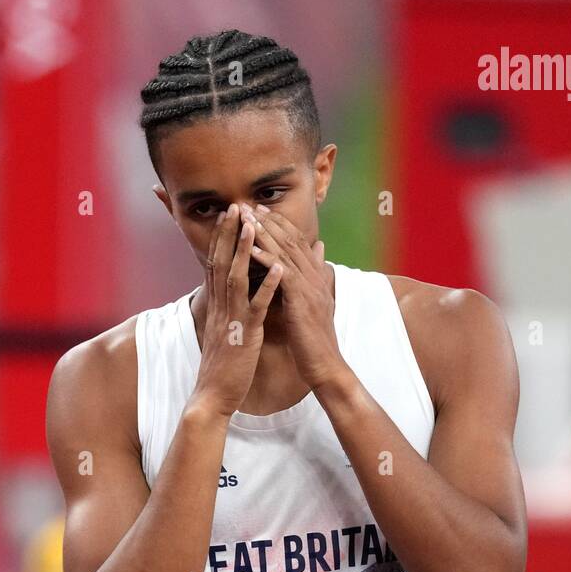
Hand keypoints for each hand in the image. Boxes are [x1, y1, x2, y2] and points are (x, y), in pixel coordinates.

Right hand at [188, 203, 282, 417]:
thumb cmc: (223, 367)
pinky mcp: (245, 335)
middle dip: (229, 234)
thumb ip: (230, 312)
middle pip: (222, 263)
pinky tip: (277, 268)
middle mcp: (221, 308)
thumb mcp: (226, 333)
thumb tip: (234, 299)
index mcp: (218, 307)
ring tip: (253, 226)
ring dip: (245, 250)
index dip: (222, 239)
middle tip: (236, 206)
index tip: (228, 216)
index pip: (217, 265)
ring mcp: (232, 320)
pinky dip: (266, 286)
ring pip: (236, 278)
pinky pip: (256, 307)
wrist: (213, 396)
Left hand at [240, 204, 349, 390]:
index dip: (279, 226)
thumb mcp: (314, 306)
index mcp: (315, 278)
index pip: (296, 243)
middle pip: (290, 241)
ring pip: (286, 253)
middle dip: (269, 222)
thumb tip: (316, 257)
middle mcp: (314, 278)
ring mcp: (309, 288)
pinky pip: (283, 274)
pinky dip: (267, 259)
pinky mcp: (302, 301)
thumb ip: (312, 281)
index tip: (260, 212)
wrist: (325, 366)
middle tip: (248, 205)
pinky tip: (251, 248)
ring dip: (264, 233)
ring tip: (246, 218)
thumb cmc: (314, 341)